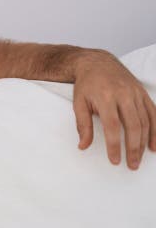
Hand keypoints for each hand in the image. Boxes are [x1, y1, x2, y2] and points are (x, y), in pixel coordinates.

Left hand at [73, 51, 155, 169]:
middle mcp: (123, 94)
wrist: (97, 63)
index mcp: (105, 97)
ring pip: (145, 121)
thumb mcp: (78, 103)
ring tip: (140, 159)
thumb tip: (83, 146)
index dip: (115, 145)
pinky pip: (153, 113)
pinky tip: (154, 145)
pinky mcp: (143, 93)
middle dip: (133, 148)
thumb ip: (82, 125)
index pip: (112, 126)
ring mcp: (135, 93)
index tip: (115, 160)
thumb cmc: (86, 85)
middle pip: (133, 125)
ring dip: (144, 142)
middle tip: (131, 165)